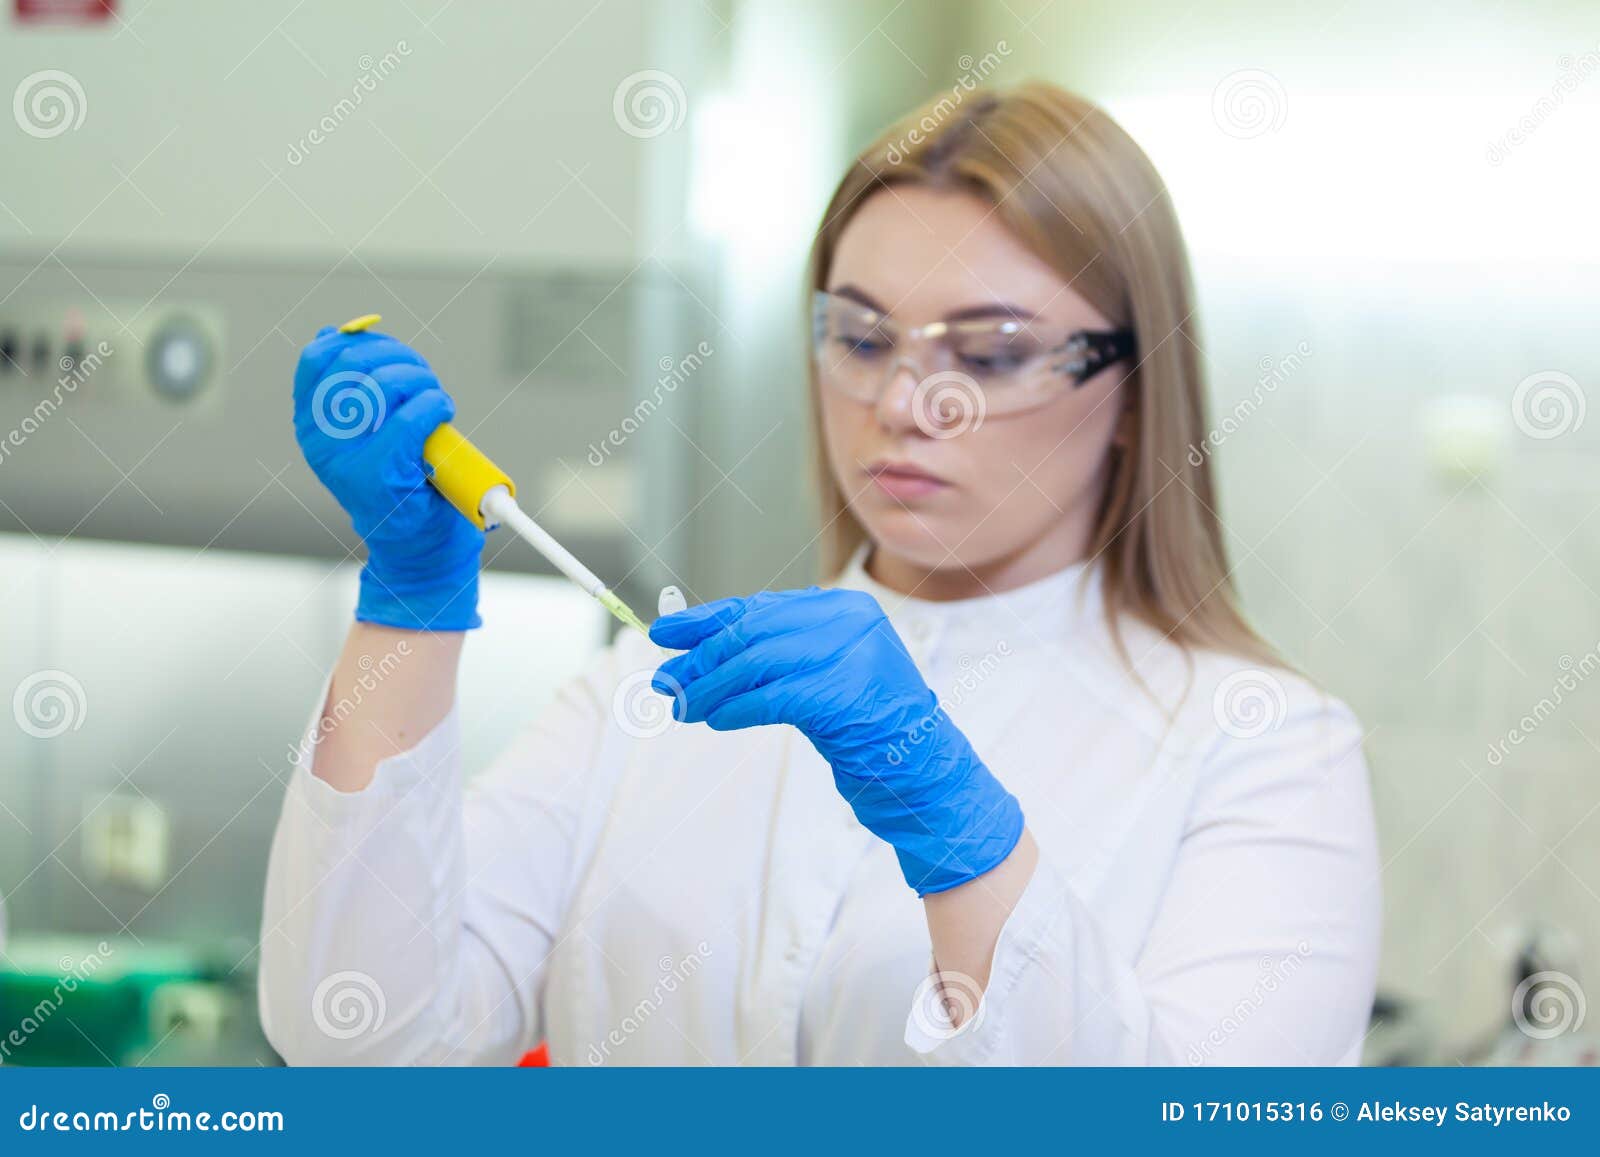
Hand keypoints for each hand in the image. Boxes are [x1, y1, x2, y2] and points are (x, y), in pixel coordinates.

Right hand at [293, 326, 483, 629]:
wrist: (417, 547)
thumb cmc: (400, 483)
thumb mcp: (366, 430)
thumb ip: (352, 386)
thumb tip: (336, 333)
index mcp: (310, 423)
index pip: (320, 356)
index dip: (363, 342)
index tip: (392, 355)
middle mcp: (318, 440)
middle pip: (355, 363)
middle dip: (400, 359)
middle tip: (424, 380)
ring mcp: (344, 459)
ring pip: (384, 384)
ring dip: (422, 381)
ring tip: (435, 399)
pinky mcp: (377, 475)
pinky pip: (412, 416)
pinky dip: (435, 405)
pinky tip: (442, 413)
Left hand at [650, 587, 1024, 894]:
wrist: (921, 769)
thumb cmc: (862, 725)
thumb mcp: (818, 676)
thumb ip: (770, 657)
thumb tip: (693, 655)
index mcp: (843, 607)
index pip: (759, 608)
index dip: (706, 621)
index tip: (665, 635)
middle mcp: (850, 620)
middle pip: (753, 632)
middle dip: (702, 658)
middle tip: (666, 681)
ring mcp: (852, 653)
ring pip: (757, 662)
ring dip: (711, 688)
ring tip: (683, 707)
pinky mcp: (846, 692)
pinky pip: (774, 697)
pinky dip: (737, 709)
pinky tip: (716, 720)